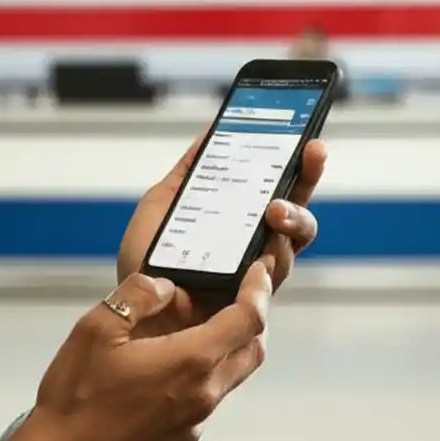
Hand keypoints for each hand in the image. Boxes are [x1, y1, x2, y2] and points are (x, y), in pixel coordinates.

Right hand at [17, 262, 272, 440]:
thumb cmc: (77, 400)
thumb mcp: (96, 330)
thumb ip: (137, 297)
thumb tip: (164, 286)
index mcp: (191, 361)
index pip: (248, 320)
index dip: (259, 290)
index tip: (258, 270)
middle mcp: (203, 394)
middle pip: (251, 351)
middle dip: (251, 319)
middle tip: (229, 296)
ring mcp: (194, 422)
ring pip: (229, 376)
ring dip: (222, 347)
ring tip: (184, 327)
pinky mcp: (180, 439)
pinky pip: (204, 398)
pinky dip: (200, 372)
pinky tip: (162, 366)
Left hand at [117, 135, 327, 337]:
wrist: (130, 309)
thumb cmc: (146, 260)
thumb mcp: (163, 203)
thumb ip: (189, 172)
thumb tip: (212, 131)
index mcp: (241, 222)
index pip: (281, 190)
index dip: (300, 166)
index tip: (309, 139)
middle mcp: (255, 248)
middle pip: (297, 214)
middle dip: (308, 181)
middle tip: (310, 155)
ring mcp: (254, 278)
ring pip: (290, 246)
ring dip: (291, 222)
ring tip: (276, 210)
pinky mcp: (246, 306)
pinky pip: (268, 284)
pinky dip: (267, 265)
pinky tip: (262, 253)